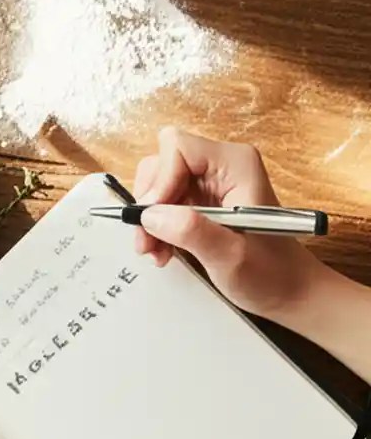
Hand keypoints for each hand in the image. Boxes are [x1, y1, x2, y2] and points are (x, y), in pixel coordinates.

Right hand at [132, 126, 329, 323]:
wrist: (288, 290)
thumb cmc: (271, 273)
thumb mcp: (230, 256)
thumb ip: (191, 231)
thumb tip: (151, 215)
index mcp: (236, 164)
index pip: (178, 148)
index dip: (160, 180)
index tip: (155, 217)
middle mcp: (222, 165)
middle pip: (162, 164)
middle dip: (149, 203)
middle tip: (148, 239)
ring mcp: (210, 182)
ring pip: (158, 185)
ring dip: (149, 219)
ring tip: (156, 250)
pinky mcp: (201, 200)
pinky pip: (164, 202)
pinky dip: (156, 227)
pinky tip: (164, 249)